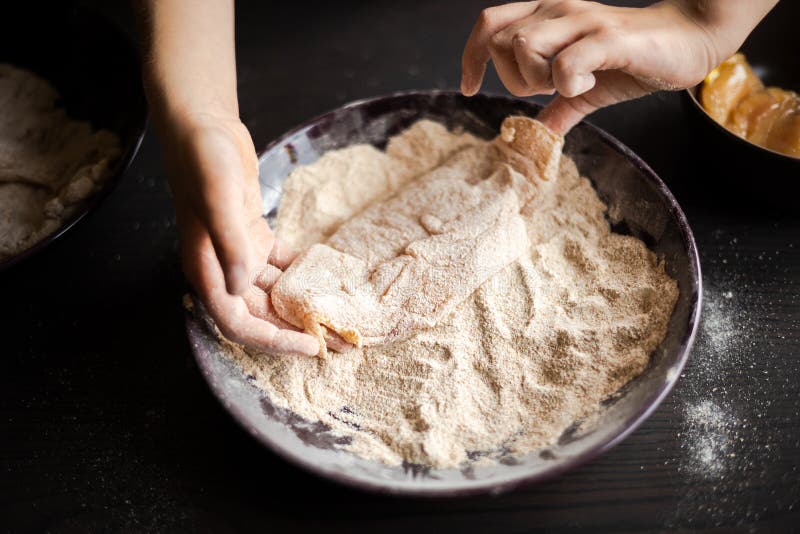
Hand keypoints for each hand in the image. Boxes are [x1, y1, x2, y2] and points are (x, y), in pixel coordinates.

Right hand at [164, 111, 318, 355]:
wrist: (203, 126)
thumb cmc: (204, 159)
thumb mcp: (218, 198)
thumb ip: (229, 243)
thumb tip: (240, 288)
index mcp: (208, 271)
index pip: (239, 324)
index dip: (273, 341)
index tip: (310, 346)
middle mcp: (223, 270)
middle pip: (262, 316)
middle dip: (297, 333)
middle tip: (339, 342)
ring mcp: (239, 254)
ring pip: (274, 294)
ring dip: (304, 309)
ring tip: (342, 319)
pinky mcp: (254, 237)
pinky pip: (281, 267)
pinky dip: (303, 275)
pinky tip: (330, 280)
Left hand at [461, 0, 776, 133]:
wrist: (689, 41)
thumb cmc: (633, 59)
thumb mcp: (586, 90)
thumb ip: (558, 109)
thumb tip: (533, 136)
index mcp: (547, 16)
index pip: (490, 24)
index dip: (471, 56)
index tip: (470, 88)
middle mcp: (559, 10)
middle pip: (502, 42)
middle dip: (513, 78)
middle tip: (546, 90)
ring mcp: (584, 21)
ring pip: (524, 45)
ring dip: (536, 78)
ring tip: (569, 86)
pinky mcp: (609, 38)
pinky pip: (566, 60)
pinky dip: (565, 82)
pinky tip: (584, 86)